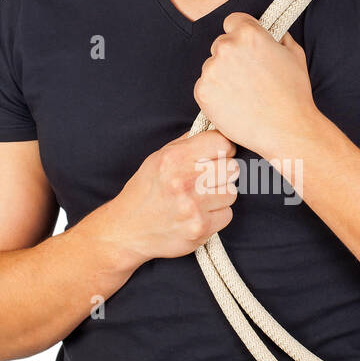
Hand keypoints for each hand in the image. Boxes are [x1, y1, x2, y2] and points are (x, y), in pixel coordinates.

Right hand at [108, 129, 240, 266]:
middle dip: (222, 174)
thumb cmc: (144, 193)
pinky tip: (197, 215)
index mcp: (174, 158)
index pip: (222, 143)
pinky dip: (216, 217)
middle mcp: (184, 180)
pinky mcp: (200, 228)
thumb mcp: (158, 158)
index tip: (216, 157)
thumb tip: (216, 129)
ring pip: (231, 192)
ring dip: (219, 197)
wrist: (126, 231)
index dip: (222, 150)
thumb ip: (187, 143)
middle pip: (232, 168)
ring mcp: (193, 206)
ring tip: (198, 200)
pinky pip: (226, 215)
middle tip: (206, 182)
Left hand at [193, 13, 317, 159]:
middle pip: (221, 44)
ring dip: (222, 76)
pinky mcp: (202, 91)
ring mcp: (211, 69)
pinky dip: (215, 95)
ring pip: (212, 67)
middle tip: (248, 77)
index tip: (246, 48)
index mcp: (248, 33)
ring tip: (244, 95)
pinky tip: (234, 105)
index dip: (240, 34)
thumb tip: (273, 33)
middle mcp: (226, 46)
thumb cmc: (294, 94)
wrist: (286, 130)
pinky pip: (204, 87)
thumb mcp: (295, 55)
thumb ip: (279, 37)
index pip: (232, 21)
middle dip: (232, 57)